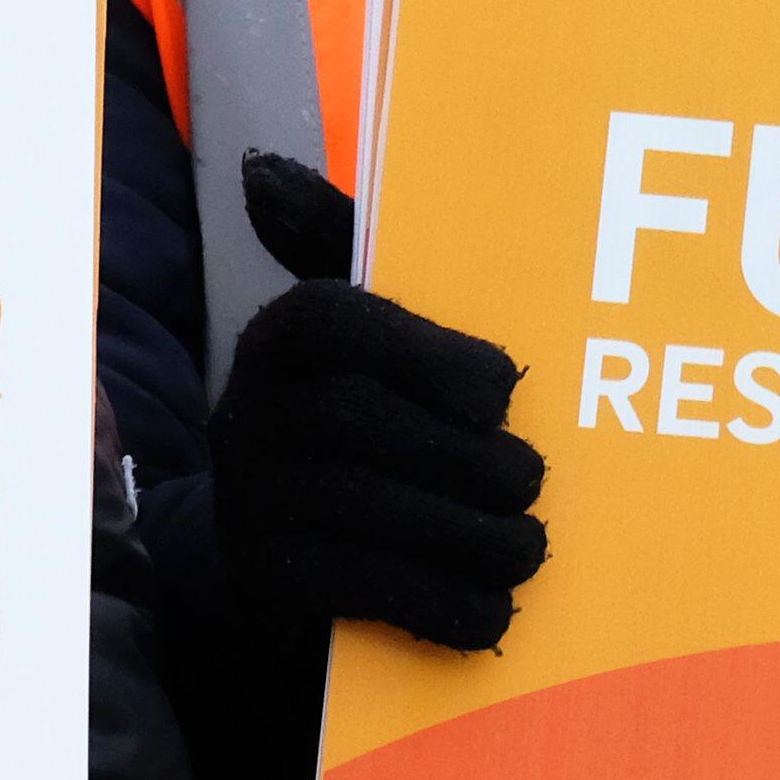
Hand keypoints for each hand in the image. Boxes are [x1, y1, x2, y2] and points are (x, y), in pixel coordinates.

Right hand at [208, 150, 550, 652]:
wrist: (287, 566)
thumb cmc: (360, 427)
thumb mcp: (364, 340)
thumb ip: (348, 250)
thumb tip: (265, 172)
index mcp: (283, 339)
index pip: (332, 319)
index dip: (423, 352)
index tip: (503, 391)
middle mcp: (249, 415)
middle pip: (361, 424)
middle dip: (466, 459)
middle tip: (530, 483)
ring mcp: (251, 505)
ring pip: (369, 511)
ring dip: (472, 536)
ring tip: (529, 546)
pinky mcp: (267, 587)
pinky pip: (362, 590)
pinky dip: (443, 602)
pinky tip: (493, 607)